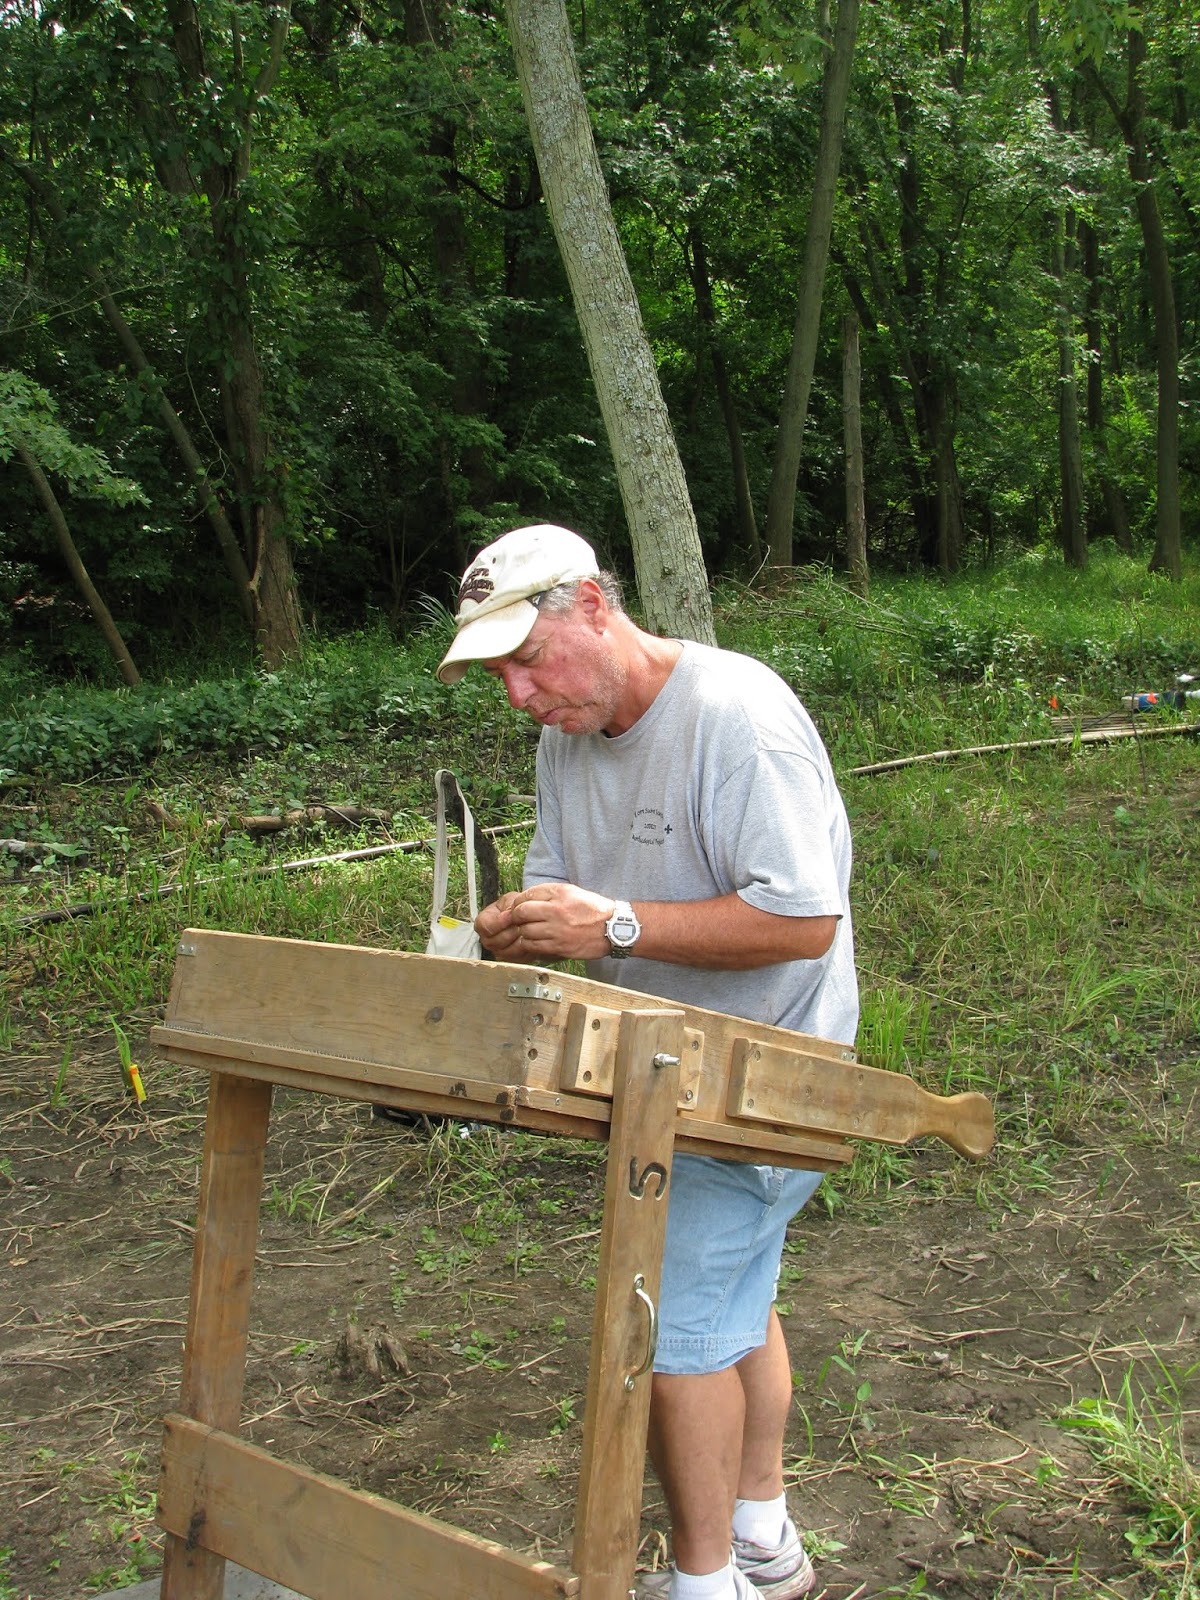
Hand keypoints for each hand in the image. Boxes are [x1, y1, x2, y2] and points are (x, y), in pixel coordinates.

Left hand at [475, 882, 614, 961]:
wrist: (614, 928)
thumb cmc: (593, 910)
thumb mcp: (573, 892)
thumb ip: (550, 894)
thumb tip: (527, 899)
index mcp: (560, 893)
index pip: (527, 894)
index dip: (519, 901)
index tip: (519, 906)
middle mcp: (557, 909)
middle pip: (521, 912)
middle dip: (516, 916)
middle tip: (518, 920)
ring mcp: (557, 929)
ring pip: (525, 930)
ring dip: (523, 931)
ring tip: (529, 931)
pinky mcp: (560, 946)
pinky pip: (533, 945)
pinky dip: (529, 944)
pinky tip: (535, 941)